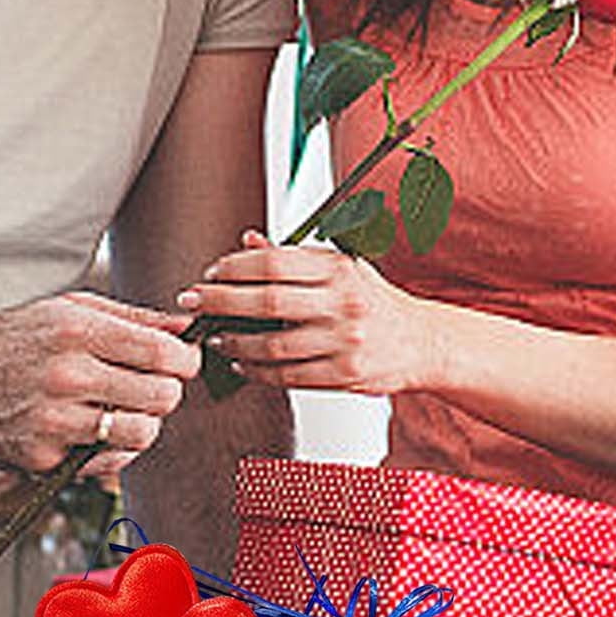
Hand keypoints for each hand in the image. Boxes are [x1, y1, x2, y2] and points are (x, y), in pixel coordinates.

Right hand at [0, 292, 201, 475]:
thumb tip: (189, 325)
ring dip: (146, 423)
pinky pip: (110, 461)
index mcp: (76, 331)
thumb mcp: (71, 309)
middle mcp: (67, 376)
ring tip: (127, 409)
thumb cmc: (17, 339)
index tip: (184, 363)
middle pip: (161, 396)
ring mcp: (55, 422)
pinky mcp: (45, 458)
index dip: (187, 360)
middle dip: (168, 392)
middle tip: (154, 387)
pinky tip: (100, 428)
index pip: (162, 353)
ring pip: (142, 433)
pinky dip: (116, 448)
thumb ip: (135, 318)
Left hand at [178, 231, 432, 394]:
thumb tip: (248, 240)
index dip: (234, 267)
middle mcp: (343, 303)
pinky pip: (288, 376)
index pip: (274, 263)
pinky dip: (257, 371)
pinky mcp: (345, 375)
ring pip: (273, 345)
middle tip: (192, 302)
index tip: (210, 273)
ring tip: (215, 337)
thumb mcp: (341, 267)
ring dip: (234, 342)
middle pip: (267, 301)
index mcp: (338, 269)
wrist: (422, 342)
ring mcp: (344, 342)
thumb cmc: (375, 302)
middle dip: (220, 301)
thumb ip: (293, 256)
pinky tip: (241, 362)